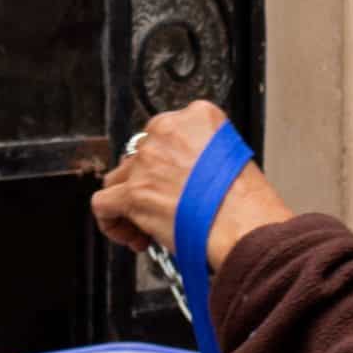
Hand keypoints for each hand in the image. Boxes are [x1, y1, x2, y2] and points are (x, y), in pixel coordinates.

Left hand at [93, 102, 294, 270]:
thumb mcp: (235, 157)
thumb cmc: (250, 203)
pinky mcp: (133, 192)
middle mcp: (168, 131)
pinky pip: (102, 204)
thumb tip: (184, 178)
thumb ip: (204, 155)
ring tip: (148, 226)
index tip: (177, 181)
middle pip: (140, 155)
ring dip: (129, 202)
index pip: (165, 133)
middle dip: (148, 182)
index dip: (167, 162)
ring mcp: (147, 161)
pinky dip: (111, 222)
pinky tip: (132, 236)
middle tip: (166, 207)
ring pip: (118, 177)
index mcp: (198, 117)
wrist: (246, 226)